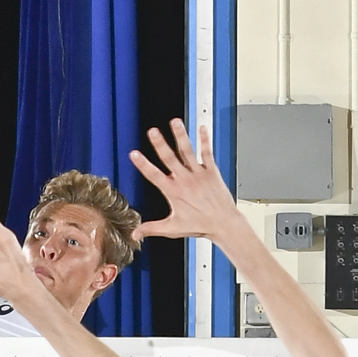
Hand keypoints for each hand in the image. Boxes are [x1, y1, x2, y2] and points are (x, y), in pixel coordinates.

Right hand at [130, 120, 250, 242]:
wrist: (224, 224)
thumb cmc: (200, 225)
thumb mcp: (173, 229)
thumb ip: (152, 228)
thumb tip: (135, 234)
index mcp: (174, 192)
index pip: (154, 176)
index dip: (143, 164)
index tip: (134, 154)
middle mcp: (185, 180)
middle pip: (170, 158)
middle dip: (160, 144)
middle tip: (152, 131)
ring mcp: (199, 174)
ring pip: (187, 151)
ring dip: (181, 136)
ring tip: (175, 122)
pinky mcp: (211, 172)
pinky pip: (207, 153)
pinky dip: (204, 140)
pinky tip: (201, 128)